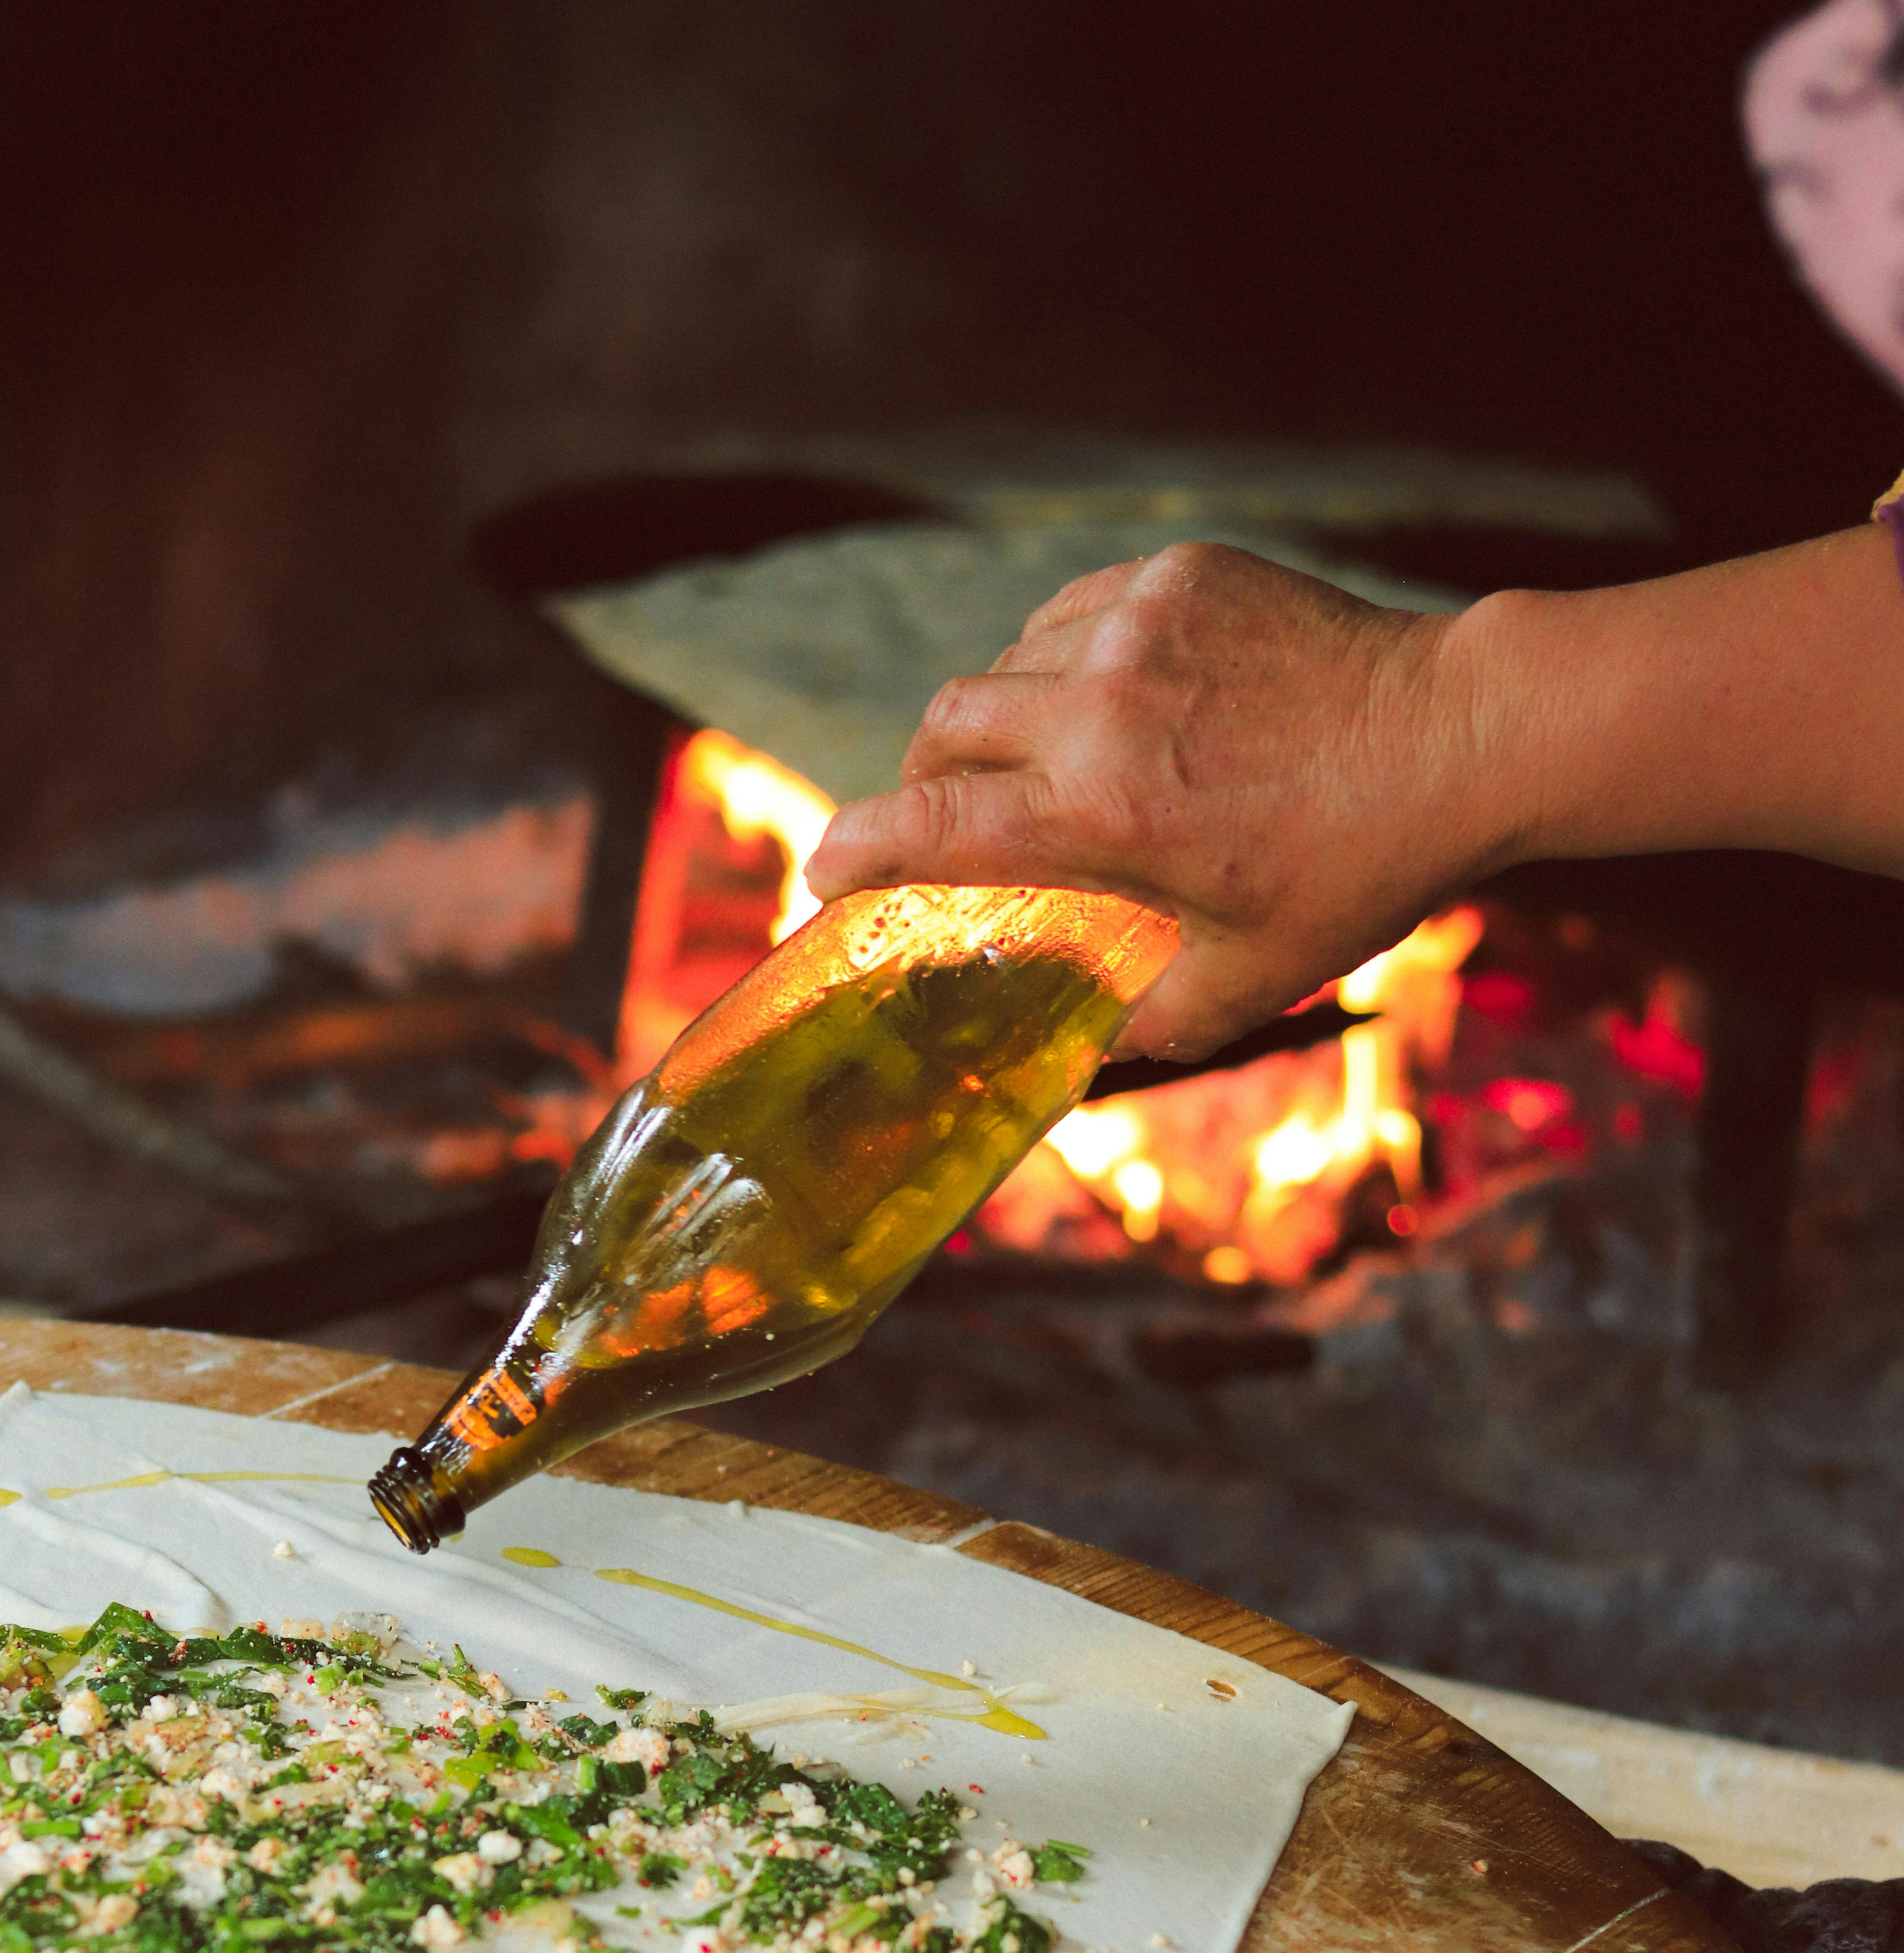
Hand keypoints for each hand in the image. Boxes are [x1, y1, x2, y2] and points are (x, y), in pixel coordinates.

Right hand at [804, 543, 1506, 1060]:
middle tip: (939, 819)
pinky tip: (1107, 703)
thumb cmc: (1355, 871)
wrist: (1460, 739)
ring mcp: (1139, 623)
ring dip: (1000, 720)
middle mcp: (1101, 703)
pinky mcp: (1180, 573)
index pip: (927, 822)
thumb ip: (1141, 1020)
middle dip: (921, 778)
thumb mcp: (1244, 982)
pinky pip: (1074, 613)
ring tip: (1042, 765)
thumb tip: (1076, 1049)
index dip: (854, 849)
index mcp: (1101, 809)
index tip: (822, 876)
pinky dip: (1064, 662)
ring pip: (1006, 663)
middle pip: (943, 726)